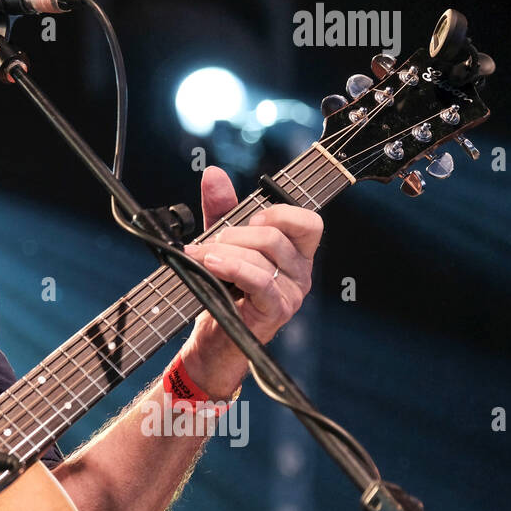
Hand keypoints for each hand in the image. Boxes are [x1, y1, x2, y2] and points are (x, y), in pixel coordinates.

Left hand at [179, 166, 322, 398]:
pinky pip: (259, 280)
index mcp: (295, 253)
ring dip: (225, 251)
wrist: (212, 337)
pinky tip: (210, 263)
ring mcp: (291, 292)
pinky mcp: (277, 310)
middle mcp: (300, 272)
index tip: (250, 218)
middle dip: (237, 233)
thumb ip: (221, 209)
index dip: (280, 212)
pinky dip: (231, 267)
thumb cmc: (222, 289)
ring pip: (264, 255)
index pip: (308, 222)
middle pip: (277, 235)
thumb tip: (214, 173)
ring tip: (201, 256)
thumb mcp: (221, 242)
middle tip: (212, 242)